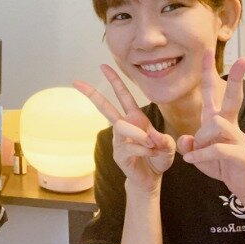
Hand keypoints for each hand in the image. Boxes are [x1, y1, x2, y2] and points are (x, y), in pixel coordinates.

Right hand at [74, 64, 174, 192]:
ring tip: (152, 144)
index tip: (103, 65)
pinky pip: (131, 147)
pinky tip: (151, 154)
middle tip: (76, 82)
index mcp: (135, 117)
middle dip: (91, 93)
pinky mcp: (118, 154)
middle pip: (105, 107)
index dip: (114, 80)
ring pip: (122, 127)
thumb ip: (163, 140)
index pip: (122, 95)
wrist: (152, 178)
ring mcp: (118, 140)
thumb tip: (151, 137)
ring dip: (139, 135)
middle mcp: (124, 126)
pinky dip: (145, 150)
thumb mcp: (168, 146)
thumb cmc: (158, 157)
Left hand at [177, 53, 244, 198]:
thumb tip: (186, 140)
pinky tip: (192, 160)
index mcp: (218, 120)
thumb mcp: (197, 154)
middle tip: (244, 58)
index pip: (213, 92)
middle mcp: (230, 125)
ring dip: (201, 138)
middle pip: (234, 97)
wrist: (243, 186)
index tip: (208, 51)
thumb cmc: (220, 165)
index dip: (209, 73)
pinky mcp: (241, 154)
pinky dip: (202, 155)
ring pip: (217, 125)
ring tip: (195, 152)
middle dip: (237, 78)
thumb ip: (188, 144)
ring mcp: (238, 139)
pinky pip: (218, 149)